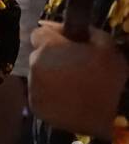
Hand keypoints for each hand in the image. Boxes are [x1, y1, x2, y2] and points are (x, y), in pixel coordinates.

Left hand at [29, 21, 126, 139]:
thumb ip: (84, 30)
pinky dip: (49, 94)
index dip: (53, 37)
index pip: (38, 33)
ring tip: (73, 85)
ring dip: (50, 75)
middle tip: (73, 67)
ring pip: (38, 74)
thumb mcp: (106, 46)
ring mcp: (33, 87)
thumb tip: (60, 25)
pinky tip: (68, 98)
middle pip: (38, 54)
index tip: (66, 45)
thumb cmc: (109, 79)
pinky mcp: (35, 105)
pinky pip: (39, 94)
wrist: (110, 118)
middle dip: (51, 57)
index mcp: (49, 47)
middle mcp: (34, 65)